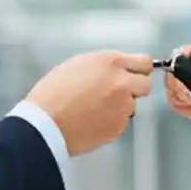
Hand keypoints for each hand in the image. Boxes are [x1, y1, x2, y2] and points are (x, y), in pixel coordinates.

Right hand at [26, 51, 152, 155]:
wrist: (45, 124)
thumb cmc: (53, 92)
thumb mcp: (78, 64)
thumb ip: (104, 65)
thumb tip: (119, 69)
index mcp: (111, 63)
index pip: (144, 62)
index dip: (137, 69)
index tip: (132, 74)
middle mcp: (122, 83)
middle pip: (145, 84)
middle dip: (134, 88)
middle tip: (116, 93)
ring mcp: (123, 107)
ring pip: (132, 104)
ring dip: (120, 106)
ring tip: (94, 109)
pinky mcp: (118, 127)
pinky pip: (121, 121)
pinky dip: (111, 121)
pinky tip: (91, 120)